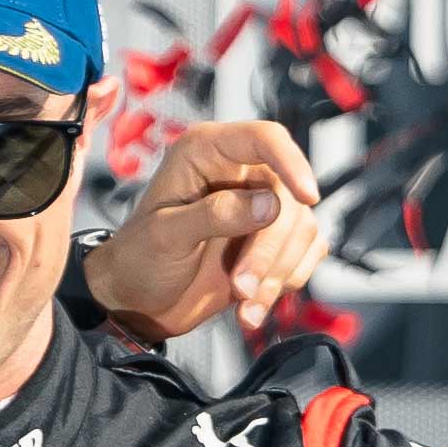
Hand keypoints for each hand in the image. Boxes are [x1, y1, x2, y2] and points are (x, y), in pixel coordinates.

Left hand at [84, 120, 327, 341]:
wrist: (140, 303)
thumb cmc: (139, 259)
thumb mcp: (166, 235)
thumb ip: (215, 214)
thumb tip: (270, 204)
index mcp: (208, 152)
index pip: (265, 139)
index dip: (291, 162)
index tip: (308, 197)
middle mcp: (240, 173)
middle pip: (288, 198)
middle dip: (270, 251)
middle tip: (240, 288)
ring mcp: (260, 208)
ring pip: (302, 230)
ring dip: (276, 274)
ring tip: (243, 303)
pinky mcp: (273, 242)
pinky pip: (304, 255)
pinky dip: (283, 285)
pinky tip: (252, 308)